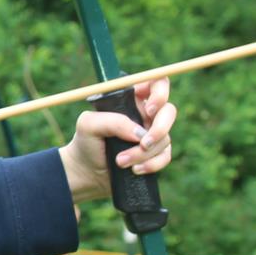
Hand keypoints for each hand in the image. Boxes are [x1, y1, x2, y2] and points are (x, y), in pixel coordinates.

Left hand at [58, 78, 175, 202]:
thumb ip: (112, 121)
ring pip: (165, 138)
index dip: (160, 92)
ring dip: (143, 153)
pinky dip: (152, 164)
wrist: (86, 171)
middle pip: (169, 111)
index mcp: (131, 99)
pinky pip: (165, 156)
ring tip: (120, 161)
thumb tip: (140, 133)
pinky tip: (134, 170)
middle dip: (159, 128)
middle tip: (143, 142)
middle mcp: (145, 114)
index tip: (149, 109)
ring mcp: (152, 134)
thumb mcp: (88, 125)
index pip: (156, 83)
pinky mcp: (155, 153)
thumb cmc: (86, 142)